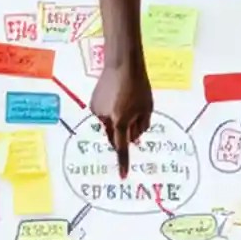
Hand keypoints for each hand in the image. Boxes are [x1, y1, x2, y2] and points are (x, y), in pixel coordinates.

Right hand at [90, 62, 152, 178]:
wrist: (121, 63)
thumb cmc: (138, 85)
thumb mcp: (147, 108)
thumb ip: (141, 126)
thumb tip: (133, 139)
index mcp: (121, 121)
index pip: (122, 148)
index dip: (123, 163)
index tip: (123, 176)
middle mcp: (106, 119)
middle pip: (114, 137)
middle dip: (123, 135)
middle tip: (135, 121)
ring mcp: (97, 112)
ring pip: (109, 127)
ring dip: (118, 123)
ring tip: (127, 103)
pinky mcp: (93, 104)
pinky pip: (104, 116)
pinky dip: (111, 114)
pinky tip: (118, 99)